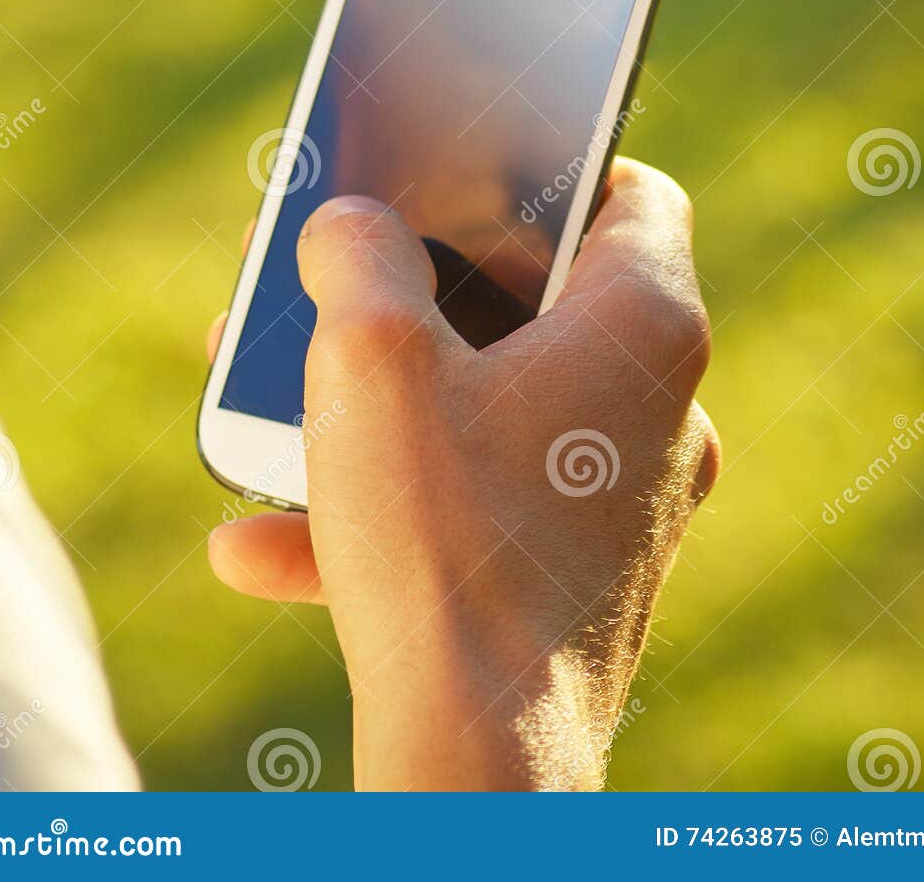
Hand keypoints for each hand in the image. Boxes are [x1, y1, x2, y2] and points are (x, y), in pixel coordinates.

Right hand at [207, 158, 718, 790]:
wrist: (476, 761)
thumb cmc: (442, 542)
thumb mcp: (368, 356)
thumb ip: (354, 252)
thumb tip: (349, 225)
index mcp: (646, 329)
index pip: (633, 194)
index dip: (556, 164)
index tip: (477, 170)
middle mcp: (662, 411)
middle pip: (540, 307)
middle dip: (416, 298)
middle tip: (340, 285)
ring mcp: (627, 504)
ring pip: (494, 415)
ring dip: (382, 410)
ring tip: (274, 413)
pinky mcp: (582, 579)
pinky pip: (478, 514)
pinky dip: (388, 511)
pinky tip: (262, 547)